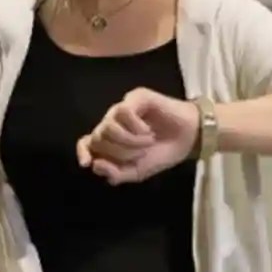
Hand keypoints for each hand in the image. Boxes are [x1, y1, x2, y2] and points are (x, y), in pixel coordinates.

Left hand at [76, 87, 198, 185]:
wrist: (189, 139)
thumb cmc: (162, 153)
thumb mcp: (137, 171)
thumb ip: (116, 174)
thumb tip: (95, 166)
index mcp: (110, 141)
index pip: (86, 142)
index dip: (83, 152)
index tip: (87, 164)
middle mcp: (112, 122)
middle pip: (98, 138)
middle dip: (119, 153)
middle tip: (141, 154)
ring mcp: (122, 108)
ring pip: (108, 126)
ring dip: (128, 141)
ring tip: (147, 142)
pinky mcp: (136, 97)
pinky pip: (123, 112)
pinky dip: (135, 127)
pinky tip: (148, 131)